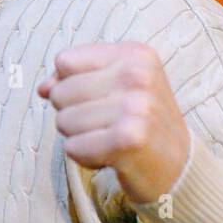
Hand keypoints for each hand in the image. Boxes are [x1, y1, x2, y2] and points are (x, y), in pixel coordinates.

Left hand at [38, 42, 190, 203]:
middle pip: (59, 92)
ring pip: (62, 121)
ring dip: (80, 137)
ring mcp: (135, 106)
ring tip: (111, 139)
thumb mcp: (115, 87)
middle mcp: (137, 75)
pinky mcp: (128, 139)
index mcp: (135, 54)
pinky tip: (112, 156)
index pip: (64, 61)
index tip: (99, 98)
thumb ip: (74, 79)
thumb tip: (43, 87)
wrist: (180, 167)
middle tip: (108, 124)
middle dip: (73, 114)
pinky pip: (72, 148)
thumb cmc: (140, 123)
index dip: (69, 84)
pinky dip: (85, 157)